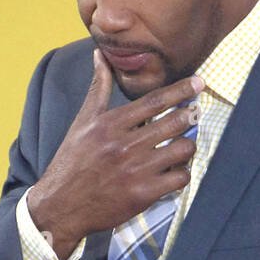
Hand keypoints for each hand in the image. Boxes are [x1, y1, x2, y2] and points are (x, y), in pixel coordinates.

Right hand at [27, 51, 203, 259]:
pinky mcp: (143, 194)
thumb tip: (100, 55)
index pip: (154, 101)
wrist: (61, 205)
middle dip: (189, 116)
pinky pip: (179, 178)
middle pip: (173, 123)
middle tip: (194, 115)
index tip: (198, 82)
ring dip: (187, 146)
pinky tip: (175, 171)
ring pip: (182, 150)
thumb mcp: (83, 122)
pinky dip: (182, 174)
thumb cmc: (73, 161)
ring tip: (182, 146)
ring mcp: (136, 171)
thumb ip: (99, 88)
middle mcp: (125, 145)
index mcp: (111, 124)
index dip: (180, 90)